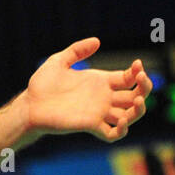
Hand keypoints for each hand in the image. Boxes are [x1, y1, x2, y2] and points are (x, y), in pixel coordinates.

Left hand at [24, 37, 151, 142]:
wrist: (30, 104)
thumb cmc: (43, 84)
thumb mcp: (59, 61)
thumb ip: (77, 50)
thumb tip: (97, 41)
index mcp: (100, 82)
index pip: (128, 79)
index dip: (137, 73)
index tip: (137, 64)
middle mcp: (104, 98)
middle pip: (134, 96)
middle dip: (145, 88)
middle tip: (143, 78)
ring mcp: (99, 113)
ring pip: (129, 116)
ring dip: (139, 110)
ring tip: (138, 100)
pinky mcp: (90, 126)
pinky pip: (113, 133)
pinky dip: (122, 130)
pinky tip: (123, 120)